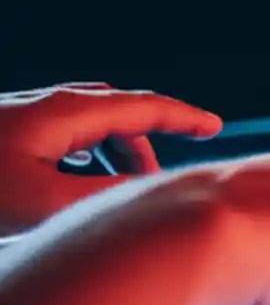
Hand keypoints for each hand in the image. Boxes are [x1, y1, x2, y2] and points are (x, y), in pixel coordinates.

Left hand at [0, 82, 222, 234]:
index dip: (185, 118)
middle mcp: (51, 105)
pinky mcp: (11, 131)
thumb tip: (152, 193)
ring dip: (118, 155)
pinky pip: (67, 136)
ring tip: (121, 191)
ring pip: (92, 126)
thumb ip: (107, 194)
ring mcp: (28, 115)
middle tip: (162, 185)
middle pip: (120, 116)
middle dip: (149, 146)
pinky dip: (91, 157)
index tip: (215, 127)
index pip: (145, 108)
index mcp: (69, 112)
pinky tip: (76, 181)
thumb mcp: (45, 199)